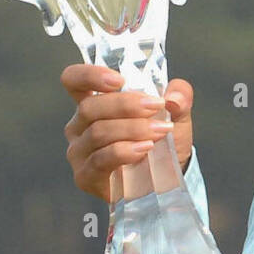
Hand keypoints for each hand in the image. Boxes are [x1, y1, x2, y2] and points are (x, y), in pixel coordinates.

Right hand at [61, 65, 194, 201]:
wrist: (168, 178)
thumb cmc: (163, 139)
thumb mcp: (176, 114)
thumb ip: (179, 96)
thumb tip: (173, 96)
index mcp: (94, 102)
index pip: (74, 80)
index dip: (90, 75)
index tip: (119, 80)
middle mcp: (80, 126)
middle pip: (90, 107)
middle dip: (126, 104)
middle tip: (156, 106)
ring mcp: (80, 152)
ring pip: (98, 132)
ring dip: (132, 129)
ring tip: (160, 130)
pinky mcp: (86, 176)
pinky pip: (100, 159)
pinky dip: (125, 151)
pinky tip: (145, 148)